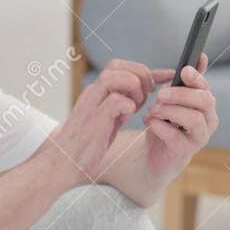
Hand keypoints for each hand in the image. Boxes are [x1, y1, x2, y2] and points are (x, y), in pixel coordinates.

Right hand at [41, 58, 172, 187]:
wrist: (64, 165)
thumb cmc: (87, 146)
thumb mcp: (110, 120)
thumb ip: (123, 106)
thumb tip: (142, 95)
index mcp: (97, 93)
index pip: (121, 67)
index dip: (146, 70)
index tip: (165, 77)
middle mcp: (92, 93)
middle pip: (117, 65)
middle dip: (140, 75)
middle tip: (148, 95)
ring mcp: (91, 104)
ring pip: (115, 76)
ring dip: (134, 88)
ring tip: (137, 106)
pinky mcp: (94, 119)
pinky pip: (115, 100)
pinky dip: (128, 105)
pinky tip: (129, 116)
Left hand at [143, 53, 216, 177]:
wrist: (156, 152)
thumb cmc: (167, 122)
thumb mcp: (174, 99)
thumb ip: (185, 81)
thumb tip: (202, 56)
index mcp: (206, 105)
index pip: (206, 88)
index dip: (196, 78)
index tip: (183, 71)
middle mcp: (209, 121)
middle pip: (204, 101)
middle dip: (181, 94)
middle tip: (160, 94)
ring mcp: (199, 137)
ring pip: (193, 119)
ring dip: (169, 110)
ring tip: (152, 110)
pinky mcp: (185, 152)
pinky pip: (175, 136)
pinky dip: (159, 126)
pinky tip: (149, 122)